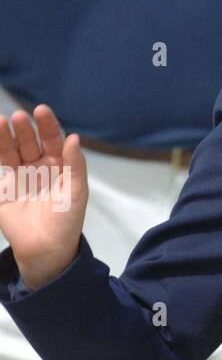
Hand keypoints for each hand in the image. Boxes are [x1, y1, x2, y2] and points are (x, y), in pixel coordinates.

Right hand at [0, 105, 86, 288]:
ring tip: (3, 121)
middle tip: (20, 117)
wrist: (46, 248)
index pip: (54, 139)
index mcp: (60, 166)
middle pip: (31, 141)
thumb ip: (75, 166)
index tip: (41, 111)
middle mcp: (40, 166)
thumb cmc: (67, 220)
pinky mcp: (6, 186)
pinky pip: (1, 163)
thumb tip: (74, 137)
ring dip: (8, 136)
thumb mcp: (76, 192)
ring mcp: (22, 175)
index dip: (48, 125)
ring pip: (13, 150)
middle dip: (26, 129)